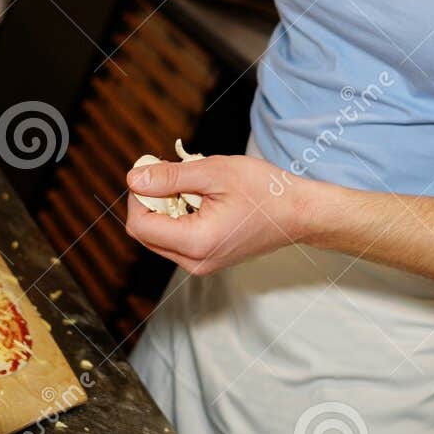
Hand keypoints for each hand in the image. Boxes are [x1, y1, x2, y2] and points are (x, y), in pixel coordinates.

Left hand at [123, 154, 306, 275]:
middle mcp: (195, 262)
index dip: (139, 195)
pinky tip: (202, 198)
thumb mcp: (214, 172)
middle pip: (147, 232)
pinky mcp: (208, 259)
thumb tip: (133, 178)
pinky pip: (178, 238)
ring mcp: (202, 264)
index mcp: (195, 243)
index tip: (154, 169)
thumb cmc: (265, 191)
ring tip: (195, 185)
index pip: (140, 225)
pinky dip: (181, 215)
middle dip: (153, 199)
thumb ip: (170, 177)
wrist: (300, 213)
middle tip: (176, 172)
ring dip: (168, 206)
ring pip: (161, 235)